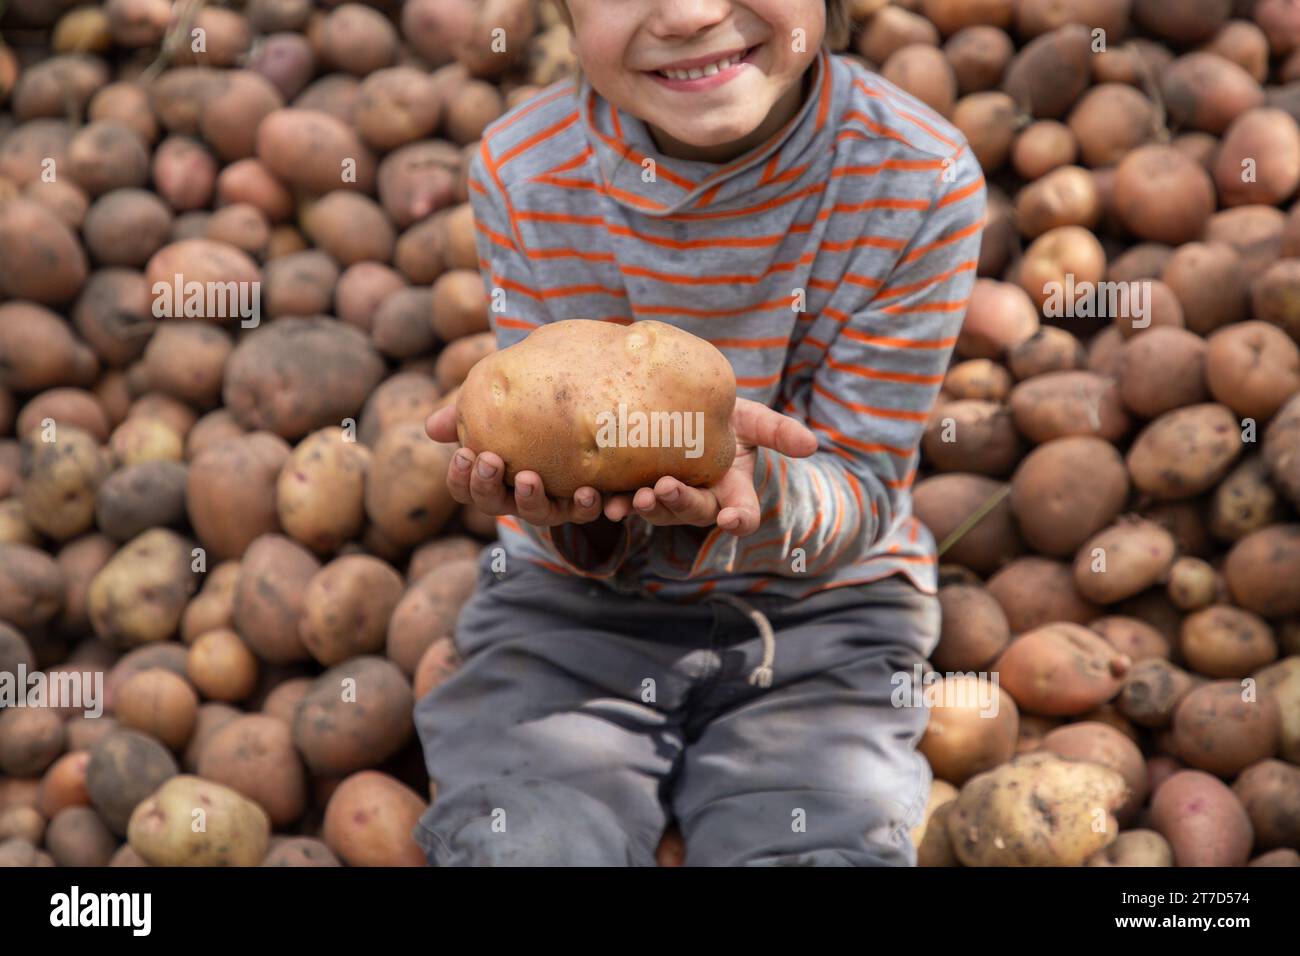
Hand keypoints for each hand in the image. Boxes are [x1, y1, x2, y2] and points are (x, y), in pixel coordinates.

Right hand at [425, 405, 605, 526]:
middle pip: (493, 504)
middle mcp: (517, 498)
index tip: (463, 454)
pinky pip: (584, 512)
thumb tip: (430, 425)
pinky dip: (586, 506)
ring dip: (530, 499)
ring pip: (536, 514)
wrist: (578, 427)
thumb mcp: (496, 416)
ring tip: (529, 478)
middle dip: (487, 486)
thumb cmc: (525, 421)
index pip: (465, 489)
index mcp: (491, 480)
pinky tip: (589, 490)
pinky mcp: (581, 504)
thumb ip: (467, 417)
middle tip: (491, 461)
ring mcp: (549, 505)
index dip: (460, 478)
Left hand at [600, 398, 817, 536]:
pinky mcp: (634, 490)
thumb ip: (778, 431)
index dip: (739, 519)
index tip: (732, 519)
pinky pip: (625, 503)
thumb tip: (812, 445)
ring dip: (645, 508)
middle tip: (664, 488)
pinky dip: (613, 503)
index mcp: (732, 490)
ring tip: (634, 497)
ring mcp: (666, 499)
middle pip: (693, 511)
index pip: (743, 513)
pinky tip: (602, 500)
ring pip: (658, 512)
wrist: (681, 409)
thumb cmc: (723, 416)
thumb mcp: (753, 420)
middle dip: (679, 502)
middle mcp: (700, 501)